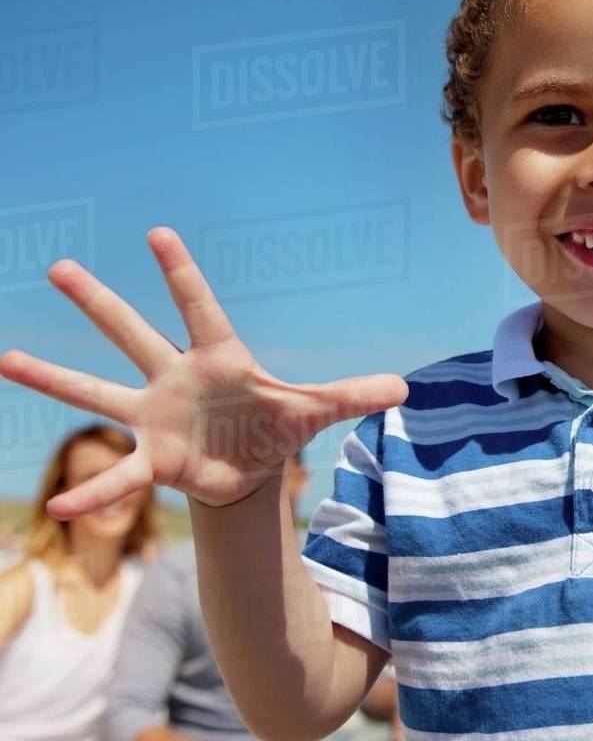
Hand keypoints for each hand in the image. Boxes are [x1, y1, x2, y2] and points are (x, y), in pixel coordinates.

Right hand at [0, 227, 407, 519]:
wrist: (249, 468)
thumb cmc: (275, 427)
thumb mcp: (315, 410)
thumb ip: (352, 395)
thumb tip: (405, 388)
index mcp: (219, 358)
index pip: (199, 307)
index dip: (181, 273)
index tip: (157, 233)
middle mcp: (176, 379)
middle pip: (133, 333)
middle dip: (99, 303)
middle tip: (59, 266)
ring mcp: (155, 416)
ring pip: (98, 390)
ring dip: (54, 377)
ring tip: (7, 359)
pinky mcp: (151, 458)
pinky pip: (116, 475)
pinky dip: (92, 491)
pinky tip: (56, 507)